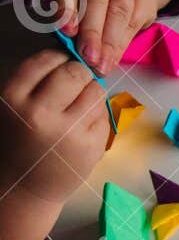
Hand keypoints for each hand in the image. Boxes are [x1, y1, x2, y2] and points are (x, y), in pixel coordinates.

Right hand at [0, 51, 109, 239]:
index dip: (59, 58)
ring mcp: (69, 131)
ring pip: (95, 91)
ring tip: (79, 105)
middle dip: (80, 73)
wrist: (27, 186)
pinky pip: (103, 114)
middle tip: (76, 83)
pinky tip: (83, 125)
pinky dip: (97, 115)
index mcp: (13, 98)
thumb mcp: (13, 106)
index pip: (45, 61)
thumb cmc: (20, 140)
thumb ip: (34, 83)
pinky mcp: (91, 146)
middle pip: (75, 73)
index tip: (62, 65)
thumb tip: (69, 54)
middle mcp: (40, 113)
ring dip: (91, 92)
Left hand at [48, 0, 177, 71]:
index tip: (67, 32)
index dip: (66, 6)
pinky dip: (122, 42)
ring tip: (101, 63)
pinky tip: (113, 57)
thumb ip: (63, 8)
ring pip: (120, 10)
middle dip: (91, 31)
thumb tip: (69, 41)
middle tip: (87, 56)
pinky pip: (135, 20)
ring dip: (110, 41)